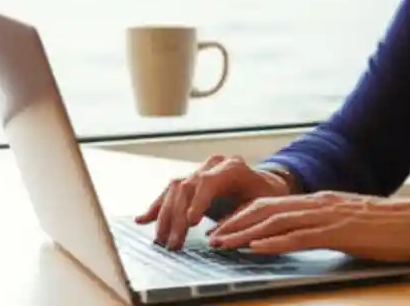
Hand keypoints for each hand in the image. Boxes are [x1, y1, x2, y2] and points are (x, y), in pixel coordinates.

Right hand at [135, 154, 291, 249]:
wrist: (266, 185)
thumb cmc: (267, 197)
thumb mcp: (261, 206)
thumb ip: (239, 216)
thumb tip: (215, 236)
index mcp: (231, 167)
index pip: (208, 182)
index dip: (198, 202)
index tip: (190, 223)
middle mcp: (212, 165)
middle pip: (187, 187)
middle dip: (177, 217)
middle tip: (173, 245)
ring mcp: (199, 170)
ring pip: (174, 189)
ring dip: (165, 216)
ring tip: (160, 240)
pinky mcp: (190, 181)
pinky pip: (169, 192)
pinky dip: (157, 207)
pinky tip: (142, 220)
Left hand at [206, 191, 409, 262]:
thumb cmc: (385, 228)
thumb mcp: (346, 224)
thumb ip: (322, 227)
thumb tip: (299, 237)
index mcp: (318, 201)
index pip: (271, 204)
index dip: (243, 215)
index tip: (221, 228)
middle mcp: (317, 204)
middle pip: (266, 208)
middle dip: (235, 222)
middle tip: (211, 237)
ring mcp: (327, 216)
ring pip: (276, 221)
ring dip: (245, 233)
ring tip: (223, 244)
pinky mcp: (338, 232)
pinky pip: (300, 237)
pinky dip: (275, 242)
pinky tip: (257, 248)